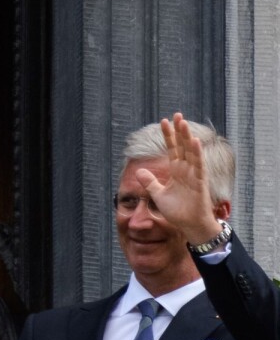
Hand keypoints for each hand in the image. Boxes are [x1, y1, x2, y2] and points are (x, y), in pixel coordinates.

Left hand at [141, 113, 222, 243]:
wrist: (189, 225)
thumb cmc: (177, 211)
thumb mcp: (158, 195)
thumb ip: (150, 182)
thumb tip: (139, 171)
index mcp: (176, 171)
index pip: (172, 149)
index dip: (168, 136)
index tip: (164, 121)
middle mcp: (186, 169)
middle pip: (182, 146)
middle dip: (179, 131)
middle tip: (177, 114)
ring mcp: (194, 174)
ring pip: (190, 152)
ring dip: (187, 137)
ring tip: (183, 123)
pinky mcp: (200, 182)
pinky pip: (199, 166)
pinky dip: (196, 154)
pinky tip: (194, 142)